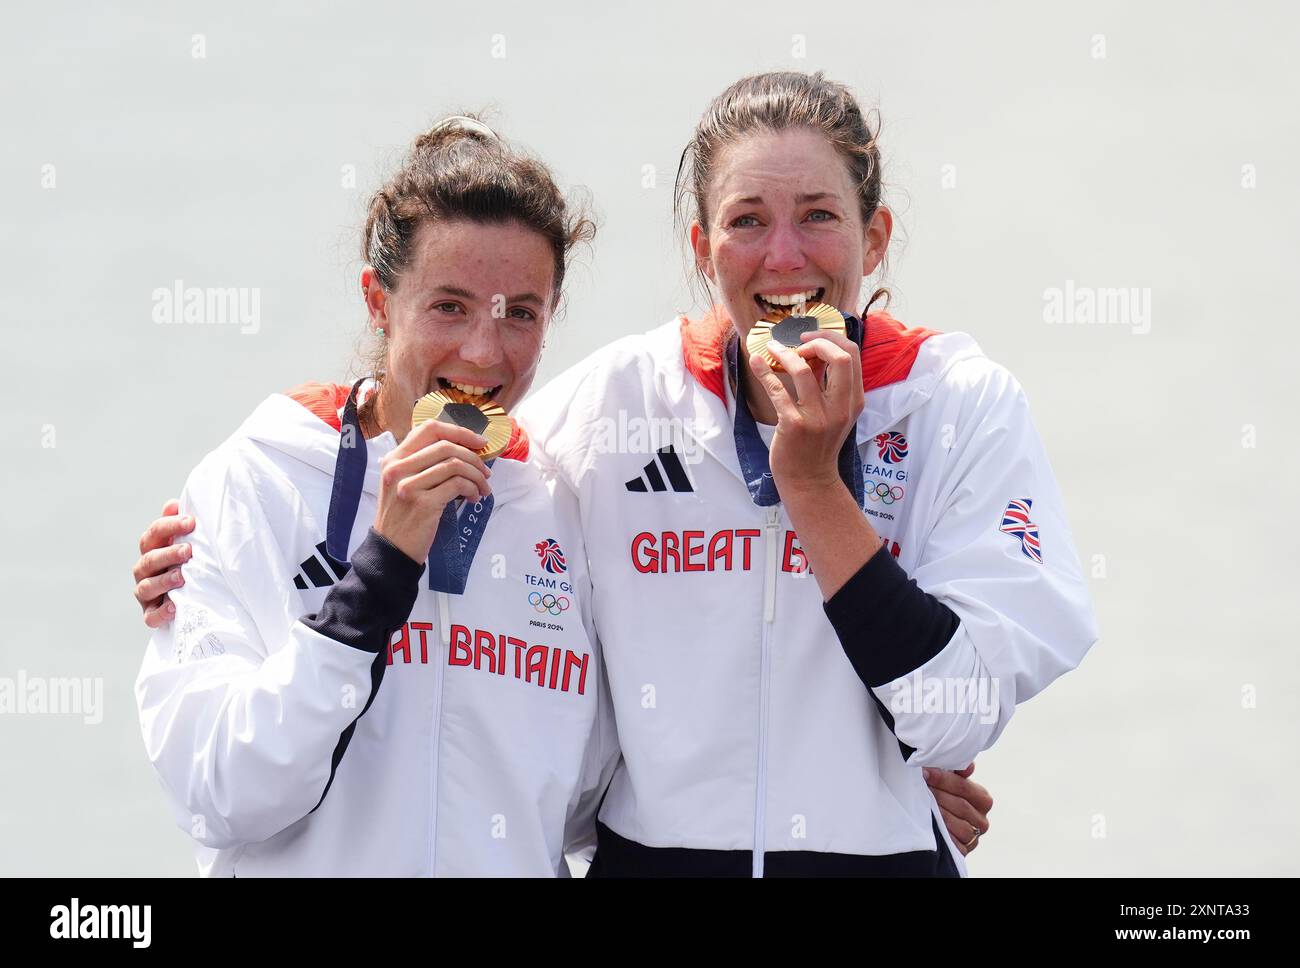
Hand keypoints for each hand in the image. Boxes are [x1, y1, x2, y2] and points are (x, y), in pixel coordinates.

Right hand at [133, 499, 194, 627]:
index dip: (169, 526)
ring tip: (181, 577)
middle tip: (188, 550)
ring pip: (146, 587)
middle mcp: (145, 571)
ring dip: (164, 581)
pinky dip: (161, 612)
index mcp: (153, 549)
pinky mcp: (151, 615)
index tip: (191, 522)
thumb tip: (174, 503)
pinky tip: (175, 606)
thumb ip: (180, 525)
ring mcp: (146, 594)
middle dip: (168, 554)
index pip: (154, 534)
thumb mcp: (186, 542)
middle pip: (149, 559)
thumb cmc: (189, 563)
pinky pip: (151, 616)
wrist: (192, 600)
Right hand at [375, 419, 492, 563]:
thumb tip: (463, 450)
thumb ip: (422, 464)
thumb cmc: (403, 516)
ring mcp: (409, 486)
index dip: (459, 431)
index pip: (429, 428)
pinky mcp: (423, 504)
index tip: (479, 442)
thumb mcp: (402, 483)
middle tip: (485, 472)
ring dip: (476, 476)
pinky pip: (458, 485)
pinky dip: (472, 489)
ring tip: (482, 488)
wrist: (391, 550)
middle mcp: (398, 468)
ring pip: (455, 465)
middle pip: (446, 446)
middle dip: (474, 457)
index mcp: (394, 459)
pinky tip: (473, 498)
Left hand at [747, 330, 863, 496]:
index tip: (811, 336)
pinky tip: (756, 363)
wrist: (809, 480)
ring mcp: (818, 417)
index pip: (852, 354)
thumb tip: (811, 350)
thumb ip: (828, 385)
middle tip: (796, 341)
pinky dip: (764, 371)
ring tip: (771, 348)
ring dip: (784, 353)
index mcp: (854, 401)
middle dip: (817, 340)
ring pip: (803, 369)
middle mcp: (840, 407)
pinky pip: (777, 389)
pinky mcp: (794, 425)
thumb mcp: (834, 414)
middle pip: (839, 357)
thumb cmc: (818, 444)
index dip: (831, 337)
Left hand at [924, 763, 992, 855]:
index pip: (965, 787)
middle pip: (960, 805)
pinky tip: (930, 824)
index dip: (944, 779)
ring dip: (938, 813)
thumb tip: (969, 766)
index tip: (925, 772)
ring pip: (957, 824)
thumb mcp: (953, 784)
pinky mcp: (963, 851)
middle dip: (938, 794)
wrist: (942, 825)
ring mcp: (974, 837)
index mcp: (983, 800)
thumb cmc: (947, 798)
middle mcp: (982, 820)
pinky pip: (954, 844)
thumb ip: (959, 772)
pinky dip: (941, 833)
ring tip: (921, 803)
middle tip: (919, 786)